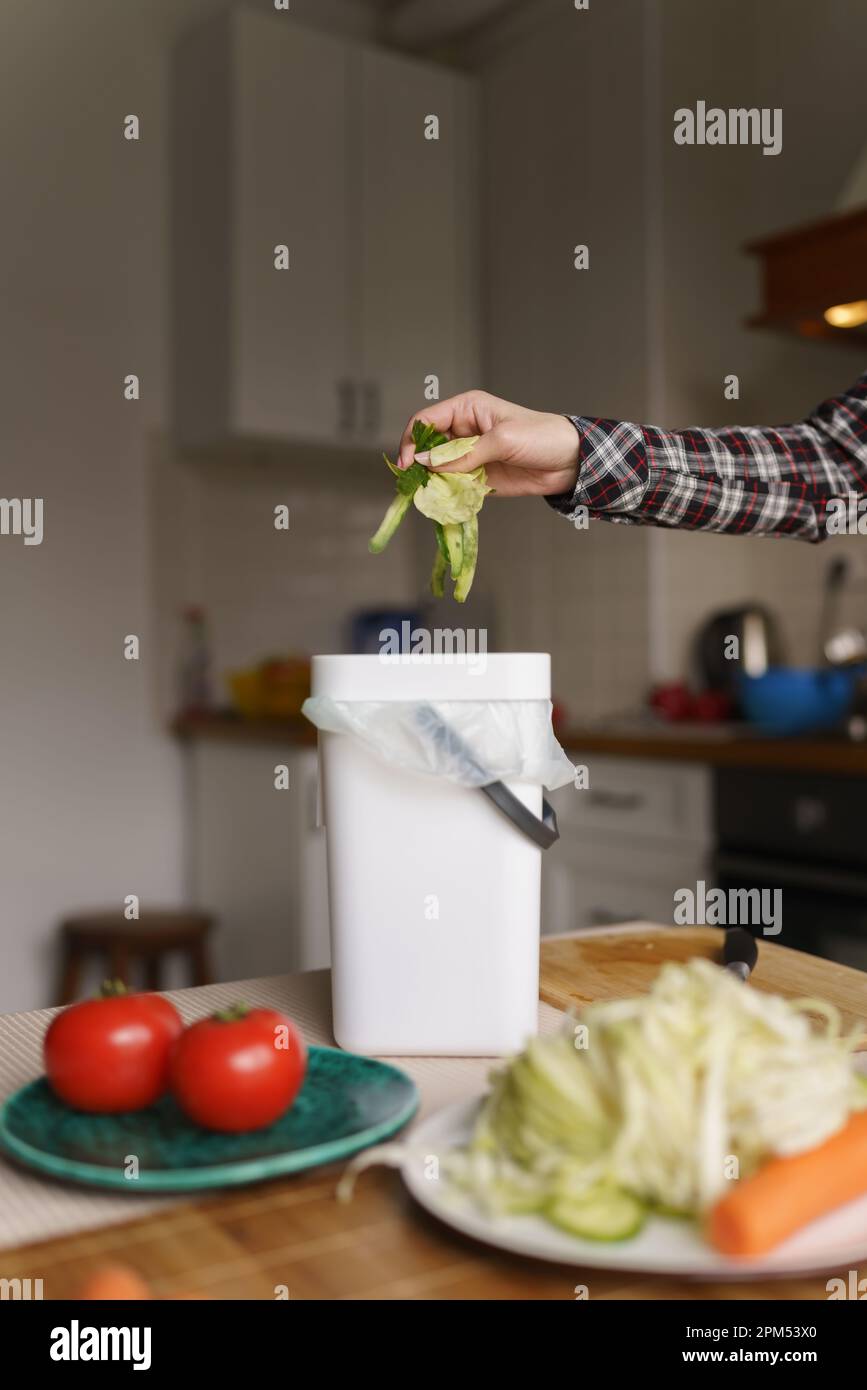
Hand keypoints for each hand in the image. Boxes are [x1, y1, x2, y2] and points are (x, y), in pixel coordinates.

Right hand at [396, 390, 580, 497]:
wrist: (570, 462)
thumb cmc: (542, 437)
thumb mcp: (503, 440)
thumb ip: (464, 454)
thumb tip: (427, 464)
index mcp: (466, 410)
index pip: (426, 421)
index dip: (411, 441)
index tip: (407, 464)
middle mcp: (463, 432)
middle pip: (426, 447)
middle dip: (418, 465)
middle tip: (413, 485)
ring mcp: (469, 456)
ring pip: (437, 470)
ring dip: (432, 483)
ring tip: (429, 496)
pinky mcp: (477, 478)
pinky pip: (453, 486)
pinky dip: (446, 495)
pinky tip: (444, 503)